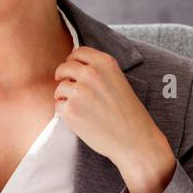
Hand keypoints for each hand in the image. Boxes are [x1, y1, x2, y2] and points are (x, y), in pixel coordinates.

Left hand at [53, 46, 175, 192]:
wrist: (134, 140)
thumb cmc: (128, 113)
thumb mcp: (118, 81)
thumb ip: (98, 71)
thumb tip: (73, 65)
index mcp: (105, 63)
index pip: (78, 52)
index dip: (73, 61)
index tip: (73, 70)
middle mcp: (90, 73)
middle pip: (64, 67)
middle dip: (64, 77)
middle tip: (70, 89)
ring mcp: (78, 91)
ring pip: (59, 87)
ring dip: (65, 96)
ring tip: (81, 108)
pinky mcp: (70, 110)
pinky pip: (58, 105)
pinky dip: (64, 112)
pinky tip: (80, 119)